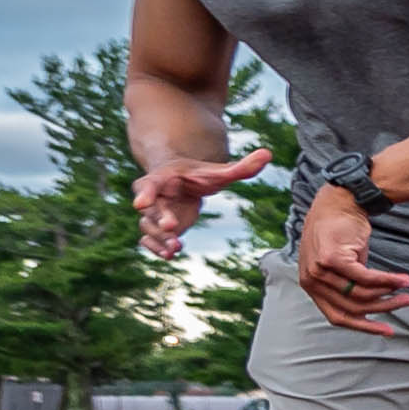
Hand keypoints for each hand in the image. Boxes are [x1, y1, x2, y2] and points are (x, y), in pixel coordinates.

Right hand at [136, 144, 265, 258]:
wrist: (181, 182)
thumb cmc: (197, 175)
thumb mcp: (218, 171)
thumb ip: (241, 167)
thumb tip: (268, 154)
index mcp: (162, 178)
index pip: (149, 184)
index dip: (145, 193)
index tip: (140, 203)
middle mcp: (152, 196)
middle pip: (150, 209)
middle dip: (159, 219)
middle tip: (172, 227)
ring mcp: (153, 214)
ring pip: (149, 228)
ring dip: (160, 239)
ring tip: (176, 248)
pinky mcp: (157, 229)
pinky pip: (149, 240)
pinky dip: (156, 248)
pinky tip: (170, 255)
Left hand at [295, 184, 408, 330]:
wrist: (336, 203)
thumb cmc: (340, 233)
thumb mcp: (341, 263)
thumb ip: (349, 284)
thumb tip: (374, 303)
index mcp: (311, 286)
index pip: (337, 316)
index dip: (364, 327)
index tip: (389, 331)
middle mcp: (311, 281)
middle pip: (353, 307)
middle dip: (384, 308)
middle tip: (407, 303)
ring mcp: (320, 271)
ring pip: (361, 293)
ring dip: (389, 293)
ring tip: (408, 290)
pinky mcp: (333, 259)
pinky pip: (365, 278)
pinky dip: (387, 280)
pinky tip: (403, 279)